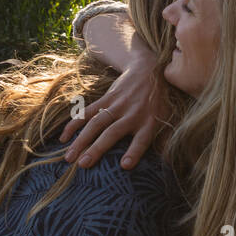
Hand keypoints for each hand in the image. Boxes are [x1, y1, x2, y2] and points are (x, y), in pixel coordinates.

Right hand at [59, 54, 169, 169]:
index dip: (134, 152)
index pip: (142, 139)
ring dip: (81, 140)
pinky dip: (75, 124)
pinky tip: (64, 138)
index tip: (125, 166)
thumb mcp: (167, 118)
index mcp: (149, 122)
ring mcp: (116, 105)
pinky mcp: (105, 99)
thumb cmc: (158, 101)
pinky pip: (88, 112)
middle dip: (97, 149)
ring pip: (95, 123)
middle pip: (112, 133)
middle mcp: (131, 114)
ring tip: (69, 157)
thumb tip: (170, 165)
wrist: (148, 70)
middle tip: (83, 165)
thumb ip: (166, 139)